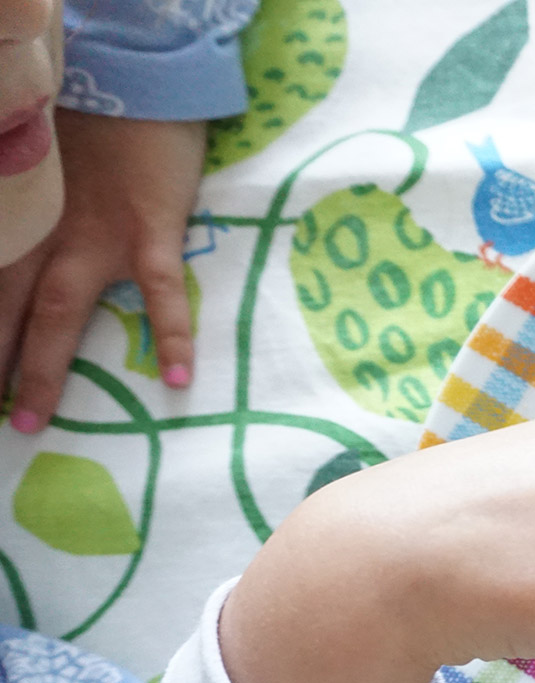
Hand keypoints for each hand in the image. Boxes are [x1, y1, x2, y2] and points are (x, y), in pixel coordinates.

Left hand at [0, 109, 205, 431]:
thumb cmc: (93, 108)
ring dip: (42, 367)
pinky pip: (162, 291)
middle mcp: (47, 229)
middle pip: (7, 306)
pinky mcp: (151, 230)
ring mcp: (99, 233)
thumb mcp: (37, 150)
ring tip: (28, 420)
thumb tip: (16, 236)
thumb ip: (23, 194)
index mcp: (20, 211)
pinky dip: (170, 334)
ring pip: (60, 310)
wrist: (141, 69)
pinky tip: (177, 379)